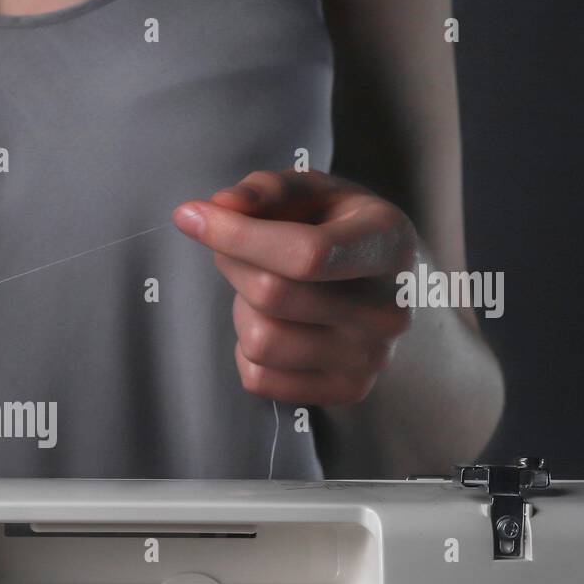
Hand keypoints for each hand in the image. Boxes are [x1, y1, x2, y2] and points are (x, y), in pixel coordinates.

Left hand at [173, 170, 416, 406]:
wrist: (386, 287)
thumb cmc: (338, 230)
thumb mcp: (312, 192)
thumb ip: (265, 190)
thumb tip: (220, 206)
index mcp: (389, 244)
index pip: (307, 254)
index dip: (238, 236)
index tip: (192, 217)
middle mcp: (390, 308)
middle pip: (272, 295)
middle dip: (234, 265)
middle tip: (236, 251)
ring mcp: (372, 358)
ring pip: (260, 341)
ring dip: (243, 310)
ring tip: (266, 293)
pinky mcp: (347, 392)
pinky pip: (258, 378)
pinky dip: (247, 350)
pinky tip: (277, 326)